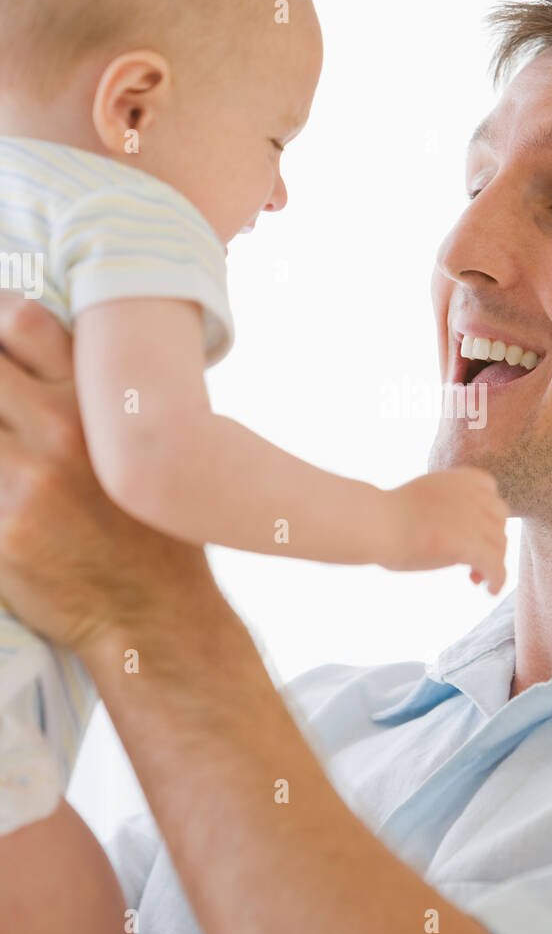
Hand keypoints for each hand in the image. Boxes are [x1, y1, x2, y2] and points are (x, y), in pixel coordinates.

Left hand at [0, 294, 215, 654]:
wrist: (154, 612)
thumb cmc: (149, 529)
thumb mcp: (138, 448)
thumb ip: (91, 403)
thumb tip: (34, 368)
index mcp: (97, 403)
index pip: (23, 321)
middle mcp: (61, 430)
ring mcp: (26, 479)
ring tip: (5, 456)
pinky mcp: (2, 528)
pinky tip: (3, 496)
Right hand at [378, 467, 508, 593]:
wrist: (375, 523)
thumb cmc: (388, 516)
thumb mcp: (425, 497)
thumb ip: (446, 504)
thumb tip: (457, 530)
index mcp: (459, 479)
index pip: (490, 491)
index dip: (487, 513)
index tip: (474, 531)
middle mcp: (472, 496)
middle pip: (499, 520)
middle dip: (490, 539)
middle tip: (473, 558)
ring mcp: (474, 520)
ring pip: (500, 545)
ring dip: (493, 562)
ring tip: (475, 578)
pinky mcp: (471, 546)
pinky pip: (497, 566)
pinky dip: (498, 580)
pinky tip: (489, 591)